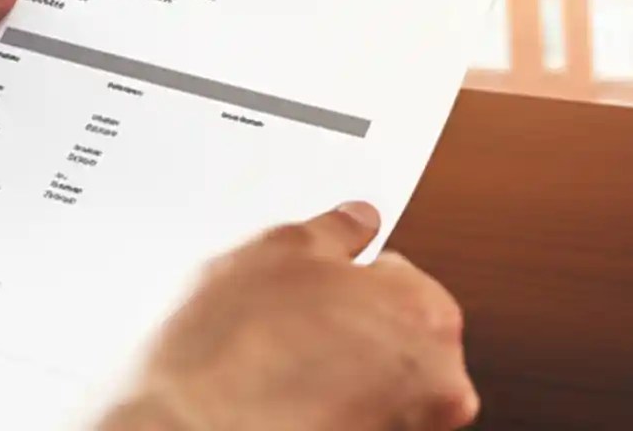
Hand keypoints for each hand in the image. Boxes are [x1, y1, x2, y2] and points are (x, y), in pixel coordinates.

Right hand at [99, 203, 477, 430]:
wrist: (196, 423)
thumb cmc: (236, 345)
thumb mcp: (281, 248)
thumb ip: (338, 229)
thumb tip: (357, 221)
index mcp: (426, 313)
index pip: (404, 277)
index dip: (355, 277)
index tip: (325, 283)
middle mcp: (437, 378)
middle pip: (402, 332)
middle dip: (358, 323)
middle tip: (299, 318)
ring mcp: (407, 424)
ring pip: (380, 380)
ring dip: (345, 367)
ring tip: (284, 357)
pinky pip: (359, 416)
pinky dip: (333, 406)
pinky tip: (287, 393)